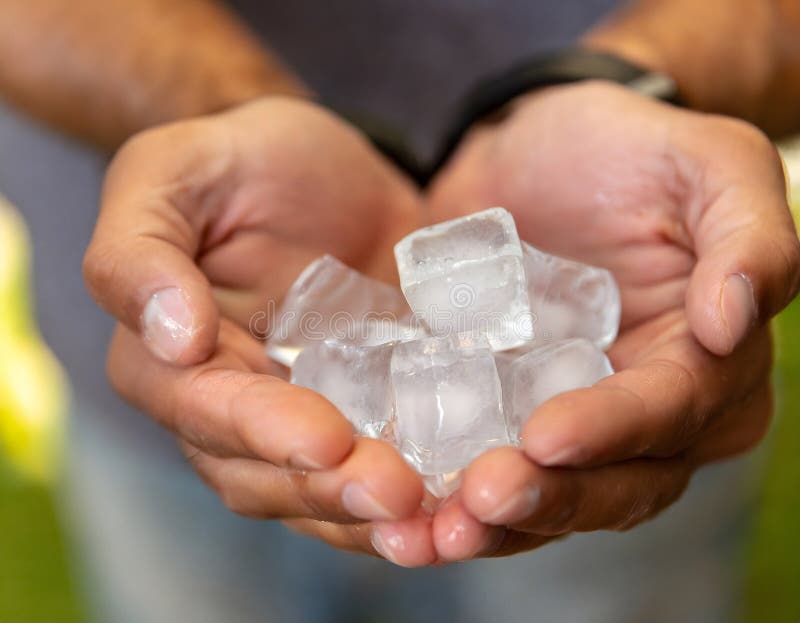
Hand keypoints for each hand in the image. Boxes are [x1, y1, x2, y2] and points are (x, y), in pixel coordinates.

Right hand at [83, 98, 431, 559]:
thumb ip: (141, 246)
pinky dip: (413, 495)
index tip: (326, 440)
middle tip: (398, 494)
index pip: (203, 409)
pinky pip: (378, 466)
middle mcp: (229, 403)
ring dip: (370, 516)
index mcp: (170, 355)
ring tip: (433, 521)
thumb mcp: (176, 171)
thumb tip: (171, 336)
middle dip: (327, 492)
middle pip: (262, 474)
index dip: (259, 431)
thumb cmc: (242, 160)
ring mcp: (300, 415)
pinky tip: (458, 503)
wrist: (327, 169)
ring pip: (318, 493)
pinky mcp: (362, 411)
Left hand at [408, 81, 799, 561]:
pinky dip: (453, 497)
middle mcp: (652, 413)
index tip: (545, 437)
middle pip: (615, 480)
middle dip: (550, 498)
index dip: (613, 431)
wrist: (528, 145)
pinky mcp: (511, 414)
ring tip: (435, 531)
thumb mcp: (705, 163)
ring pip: (553, 494)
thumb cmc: (622, 147)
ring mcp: (576, 420)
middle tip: (479, 499)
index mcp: (712, 363)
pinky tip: (408, 514)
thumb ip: (747, 234)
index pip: (672, 412)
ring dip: (499, 523)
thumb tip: (732, 319)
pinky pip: (491, 467)